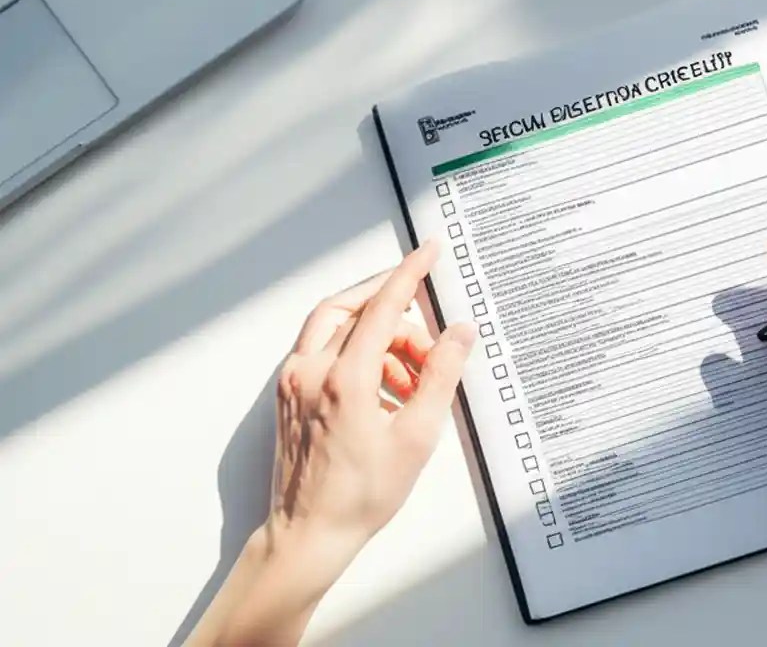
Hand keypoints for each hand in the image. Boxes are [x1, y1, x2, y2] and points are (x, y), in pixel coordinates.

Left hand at [269, 242, 476, 549]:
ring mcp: (293, 381)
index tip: (429, 252)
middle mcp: (310, 371)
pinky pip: (323, 352)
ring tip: (411, 378)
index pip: (382, 306)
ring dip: (377, 336)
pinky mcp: (287, 394)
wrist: (310, 533)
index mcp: (344, 379)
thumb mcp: (418, 436)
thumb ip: (440, 376)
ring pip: (335, 327)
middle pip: (353, 309)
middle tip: (429, 343)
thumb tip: (459, 333)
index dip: (410, 274)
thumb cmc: (361, 495)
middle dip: (395, 313)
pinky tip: (384, 389)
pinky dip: (356, 354)